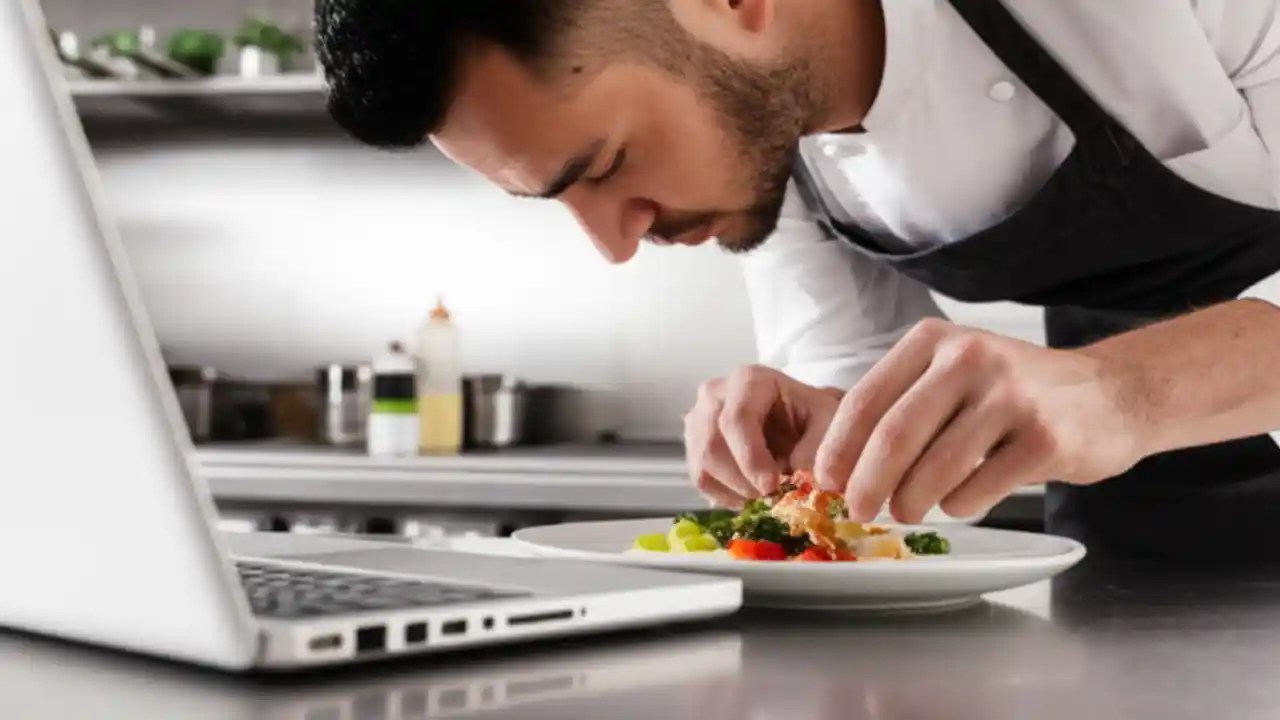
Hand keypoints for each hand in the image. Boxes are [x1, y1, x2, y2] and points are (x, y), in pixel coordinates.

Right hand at [684, 366, 840, 506]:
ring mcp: (698, 417)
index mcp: (748, 379)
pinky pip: (698, 477)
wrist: (797, 418)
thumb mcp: (827, 422)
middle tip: (770, 497)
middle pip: (711, 444)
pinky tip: (748, 496)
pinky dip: (722, 495)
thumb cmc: (811, 416)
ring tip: (763, 496)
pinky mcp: (694, 442)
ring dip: (733, 489)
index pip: (736, 419)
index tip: (772, 486)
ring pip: (702, 464)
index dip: (750, 457)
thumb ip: (818, 444)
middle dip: (741, 480)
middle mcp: (715, 393)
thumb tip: (797, 470)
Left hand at [815, 319, 1144, 522]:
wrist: (1111, 393)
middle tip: (858, 510)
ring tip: (907, 510)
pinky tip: (960, 500)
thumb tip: (841, 464)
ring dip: (911, 501)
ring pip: (935, 468)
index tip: (825, 482)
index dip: (838, 449)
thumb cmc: (1016, 392)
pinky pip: (979, 489)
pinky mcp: (1045, 438)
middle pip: (894, 436)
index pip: (865, 399)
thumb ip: (902, 405)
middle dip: (866, 484)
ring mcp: (1011, 397)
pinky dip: (958, 505)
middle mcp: (969, 358)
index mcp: (933, 341)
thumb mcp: (953, 374)